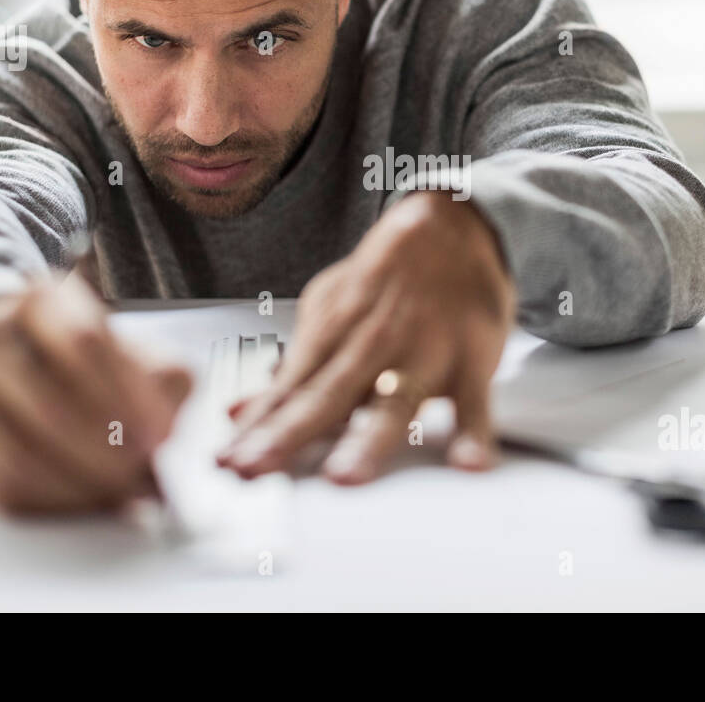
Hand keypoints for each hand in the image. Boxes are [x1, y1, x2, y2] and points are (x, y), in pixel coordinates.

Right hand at [0, 270, 191, 513]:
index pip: (84, 344)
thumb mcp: (127, 345)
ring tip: (122, 492)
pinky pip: (0, 482)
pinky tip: (88, 499)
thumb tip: (167, 430)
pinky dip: (53, 500)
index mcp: (43, 300)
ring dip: (80, 484)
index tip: (160, 435)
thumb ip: (160, 377)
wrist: (4, 348)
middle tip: (143, 474)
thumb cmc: (80, 354)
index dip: (127, 396)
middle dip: (105, 451)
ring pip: (19, 453)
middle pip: (48, 405)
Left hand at [218, 192, 515, 483]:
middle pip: (327, 397)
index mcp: (334, 334)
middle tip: (257, 468)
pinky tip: (468, 462)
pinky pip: (475, 402)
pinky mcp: (471, 359)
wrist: (449, 227)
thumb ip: (290, 368)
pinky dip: (474, 432)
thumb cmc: (384, 280)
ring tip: (345, 477)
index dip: (257, 427)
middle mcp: (373, 346)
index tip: (229, 462)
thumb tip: (239, 413)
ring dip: (368, 441)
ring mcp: (423, 353)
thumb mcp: (328, 310)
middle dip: (289, 434)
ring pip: (394, 403)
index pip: (289, 389)